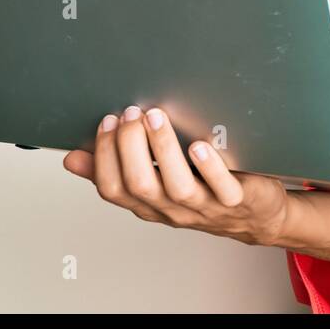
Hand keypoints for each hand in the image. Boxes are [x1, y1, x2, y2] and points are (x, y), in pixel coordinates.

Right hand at [63, 105, 290, 246]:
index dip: (104, 156)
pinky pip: (221, 188)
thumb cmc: (204, 193)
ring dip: (163, 149)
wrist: (256, 215)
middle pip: (140, 185)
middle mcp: (172, 208)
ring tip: (156, 117)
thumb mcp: (157, 184)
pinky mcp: (237, 200)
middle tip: (132, 113)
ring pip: (177, 186)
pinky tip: (200, 146)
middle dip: (130, 147)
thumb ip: (118, 170)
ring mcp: (205, 206)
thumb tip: (72, 158)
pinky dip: (209, 167)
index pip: (113, 188)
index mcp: (149, 204)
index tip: (108, 121)